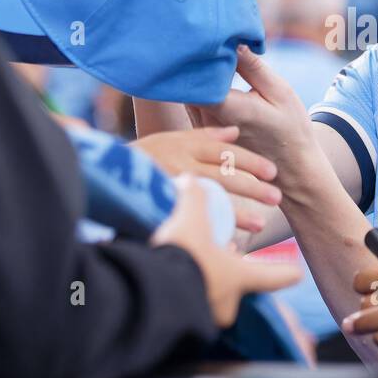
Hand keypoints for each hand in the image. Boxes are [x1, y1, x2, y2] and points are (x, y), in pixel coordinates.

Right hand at [133, 126, 280, 233]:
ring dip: (237, 215)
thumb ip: (202, 136)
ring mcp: (167, 191)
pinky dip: (212, 235)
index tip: (272, 172)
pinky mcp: (159, 212)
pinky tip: (231, 246)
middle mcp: (176, 168)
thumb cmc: (141, 158)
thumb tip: (234, 131)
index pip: (222, 152)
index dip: (249, 161)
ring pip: (208, 203)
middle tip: (276, 197)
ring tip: (261, 224)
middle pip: (221, 177)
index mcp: (180, 147)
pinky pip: (190, 226)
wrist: (101, 177)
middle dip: (251, 188)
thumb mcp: (169, 139)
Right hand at [151, 174, 299, 327]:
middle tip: (220, 255)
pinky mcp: (180, 323)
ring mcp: (205, 317)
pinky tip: (167, 279)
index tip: (298, 274)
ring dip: (205, 281)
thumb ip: (194, 198)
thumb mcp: (190, 218)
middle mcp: (227, 303)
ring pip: (212, 296)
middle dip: (229, 272)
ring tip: (189, 265)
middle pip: (237, 286)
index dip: (286, 273)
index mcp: (239, 277)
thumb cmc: (181, 253)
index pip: (273, 276)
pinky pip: (188, 304)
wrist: (148, 288)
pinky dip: (182, 291)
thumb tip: (189, 178)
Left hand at [186, 46, 318, 197]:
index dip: (198, 53)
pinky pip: (190, 102)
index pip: (197, 74)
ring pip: (186, 91)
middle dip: (195, 59)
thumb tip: (233, 39)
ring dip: (195, 73)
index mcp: (228, 108)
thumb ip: (253, 67)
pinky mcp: (201, 133)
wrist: (291, 169)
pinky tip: (211, 75)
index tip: (208, 35)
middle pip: (187, 81)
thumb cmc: (290, 129)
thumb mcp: (280, 92)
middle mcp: (208, 121)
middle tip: (207, 39)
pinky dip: (197, 86)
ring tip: (210, 54)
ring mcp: (201, 129)